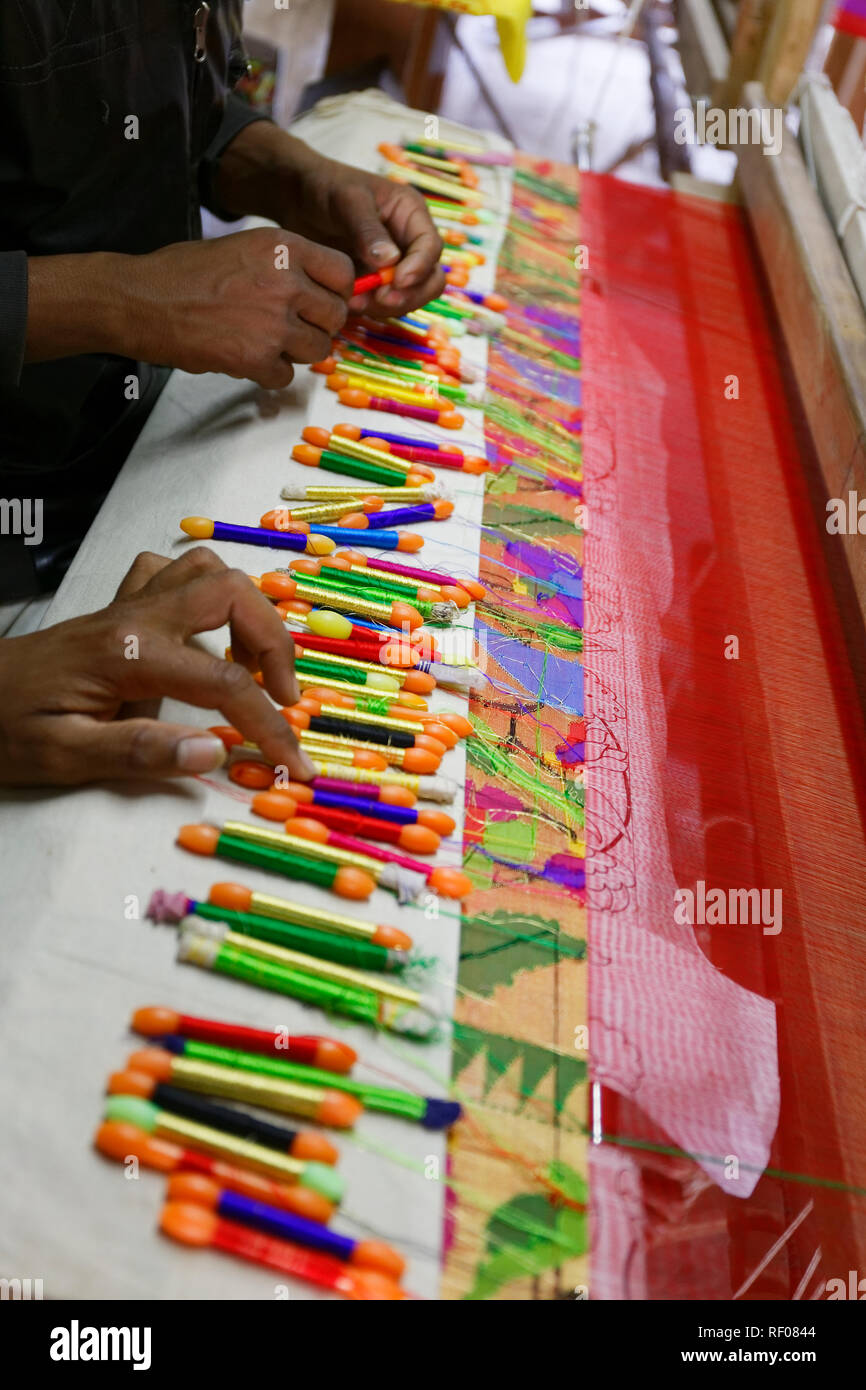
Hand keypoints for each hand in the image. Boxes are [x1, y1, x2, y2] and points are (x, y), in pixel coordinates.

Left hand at [0, 549, 313, 786]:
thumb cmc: (6, 729)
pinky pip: (170, 573)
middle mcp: (136, 618)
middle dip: (274, 643)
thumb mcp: (65, 756)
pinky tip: (203, 633)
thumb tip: (212, 752)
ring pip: (207, 570)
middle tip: (282, 697)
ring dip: (245, 611)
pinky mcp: (118, 609)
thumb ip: (141, 751)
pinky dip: (200, 592)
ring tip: (250, 665)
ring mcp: (127, 606)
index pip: (225, 685)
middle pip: (233, 595)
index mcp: (130, 656)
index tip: (297, 763)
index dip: (271, 725)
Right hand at [26, 228, 353, 388]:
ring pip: (317, 349)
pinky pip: (286, 375)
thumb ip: (287, 266)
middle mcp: (285, 282)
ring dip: (296, 351)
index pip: (343, 273)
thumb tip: (321, 292)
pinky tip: (245, 357)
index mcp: (283, 247)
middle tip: (293, 327)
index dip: (336, 292)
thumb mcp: (244, 247)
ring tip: (265, 341)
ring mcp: (273, 323)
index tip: (322, 301)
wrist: (141, 300)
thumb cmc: (185, 273)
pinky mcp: (256, 358)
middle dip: (318, 325)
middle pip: (335, 316)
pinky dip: (270, 373)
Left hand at [292, 160, 446, 318]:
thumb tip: (390, 261)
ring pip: (409, 296)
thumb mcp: (347, 200)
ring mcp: (393, 264)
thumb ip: (368, 230)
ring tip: (355, 301)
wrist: (298, 198)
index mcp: (410, 213)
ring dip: (387, 306)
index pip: (430, 246)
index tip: (397, 282)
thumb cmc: (326, 186)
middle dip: (410, 294)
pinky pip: (383, 303)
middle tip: (380, 299)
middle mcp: (408, 241)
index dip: (419, 268)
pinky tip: (347, 302)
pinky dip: (370, 307)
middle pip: (430, 279)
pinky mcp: (375, 281)